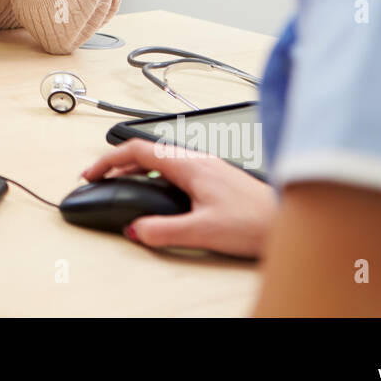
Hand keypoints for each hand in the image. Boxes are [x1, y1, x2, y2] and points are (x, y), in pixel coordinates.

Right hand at [81, 138, 276, 258]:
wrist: (289, 220)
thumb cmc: (256, 220)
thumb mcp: (202, 230)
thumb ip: (163, 231)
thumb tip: (135, 229)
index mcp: (188, 163)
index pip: (137, 150)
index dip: (108, 159)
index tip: (91, 172)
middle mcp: (196, 159)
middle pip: (146, 152)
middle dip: (117, 163)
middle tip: (99, 178)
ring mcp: (207, 166)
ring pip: (161, 160)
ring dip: (136, 170)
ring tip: (121, 184)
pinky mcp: (215, 178)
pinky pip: (175, 169)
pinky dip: (154, 177)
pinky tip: (157, 194)